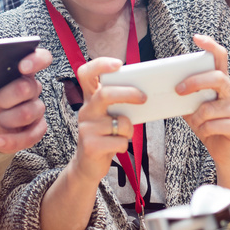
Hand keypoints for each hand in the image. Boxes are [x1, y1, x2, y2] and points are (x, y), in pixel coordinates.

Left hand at [0, 48, 51, 152]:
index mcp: (21, 71)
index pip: (41, 58)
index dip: (36, 60)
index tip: (22, 67)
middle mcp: (31, 88)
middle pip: (31, 87)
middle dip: (10, 96)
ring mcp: (35, 109)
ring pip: (32, 111)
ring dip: (10, 118)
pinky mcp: (34, 129)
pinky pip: (33, 135)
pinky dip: (13, 140)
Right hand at [70, 57, 145, 186]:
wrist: (88, 165)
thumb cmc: (105, 135)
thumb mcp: (109, 115)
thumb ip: (118, 102)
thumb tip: (144, 92)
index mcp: (90, 99)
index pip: (86, 73)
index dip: (100, 65)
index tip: (119, 64)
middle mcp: (85, 110)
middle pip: (104, 94)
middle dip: (128, 93)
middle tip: (144, 98)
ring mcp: (85, 128)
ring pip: (119, 122)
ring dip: (129, 129)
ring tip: (124, 134)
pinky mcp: (90, 146)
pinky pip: (119, 141)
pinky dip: (124, 144)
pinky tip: (116, 147)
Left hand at [178, 34, 229, 167]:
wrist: (222, 151)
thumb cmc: (206, 124)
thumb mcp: (193, 107)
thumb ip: (187, 96)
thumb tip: (167, 86)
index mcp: (221, 84)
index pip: (220, 58)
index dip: (211, 46)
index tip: (196, 38)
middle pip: (217, 78)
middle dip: (195, 82)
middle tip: (178, 90)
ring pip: (210, 107)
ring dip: (196, 117)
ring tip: (197, 123)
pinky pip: (213, 125)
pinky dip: (203, 130)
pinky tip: (207, 133)